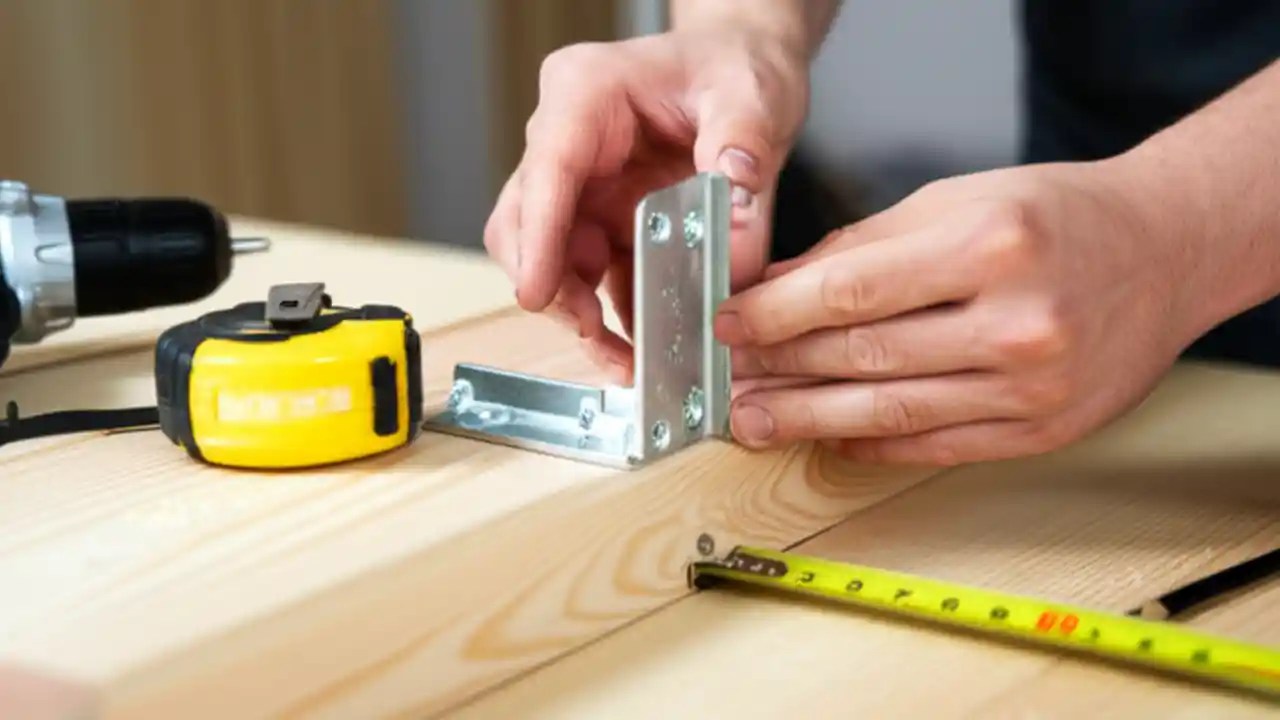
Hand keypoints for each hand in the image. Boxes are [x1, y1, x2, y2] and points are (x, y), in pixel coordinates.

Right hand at [483, 28, 808, 381]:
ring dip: (581, 312)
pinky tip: (644, 342)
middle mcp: (569, 142)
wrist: (745, 64)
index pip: (546, 170)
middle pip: (527, 224)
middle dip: (553, 288)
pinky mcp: (606, 220)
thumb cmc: (733, 63)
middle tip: (596, 334)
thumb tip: (732, 231)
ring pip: (553, 260)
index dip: (537, 238)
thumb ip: (742, 154)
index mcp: (584, 95)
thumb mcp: (750, 95)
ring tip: (627, 357)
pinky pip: (596, 277)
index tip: (536, 294)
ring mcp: (584, 186)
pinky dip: (615, 313)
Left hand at [715, 160, 1203, 464]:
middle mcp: (1018, 320)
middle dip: (777, 368)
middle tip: (722, 378)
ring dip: (805, 419)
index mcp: (991, 244)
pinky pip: (933, 445)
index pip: (850, 290)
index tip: (724, 323)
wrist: (1163, 253)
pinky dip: (869, 444)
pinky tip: (824, 436)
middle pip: (862, 355)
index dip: (773, 314)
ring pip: (889, 412)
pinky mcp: (1042, 431)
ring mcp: (1034, 386)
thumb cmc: (1054, 217)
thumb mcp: (955, 201)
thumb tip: (772, 289)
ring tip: (751, 420)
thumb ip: (861, 248)